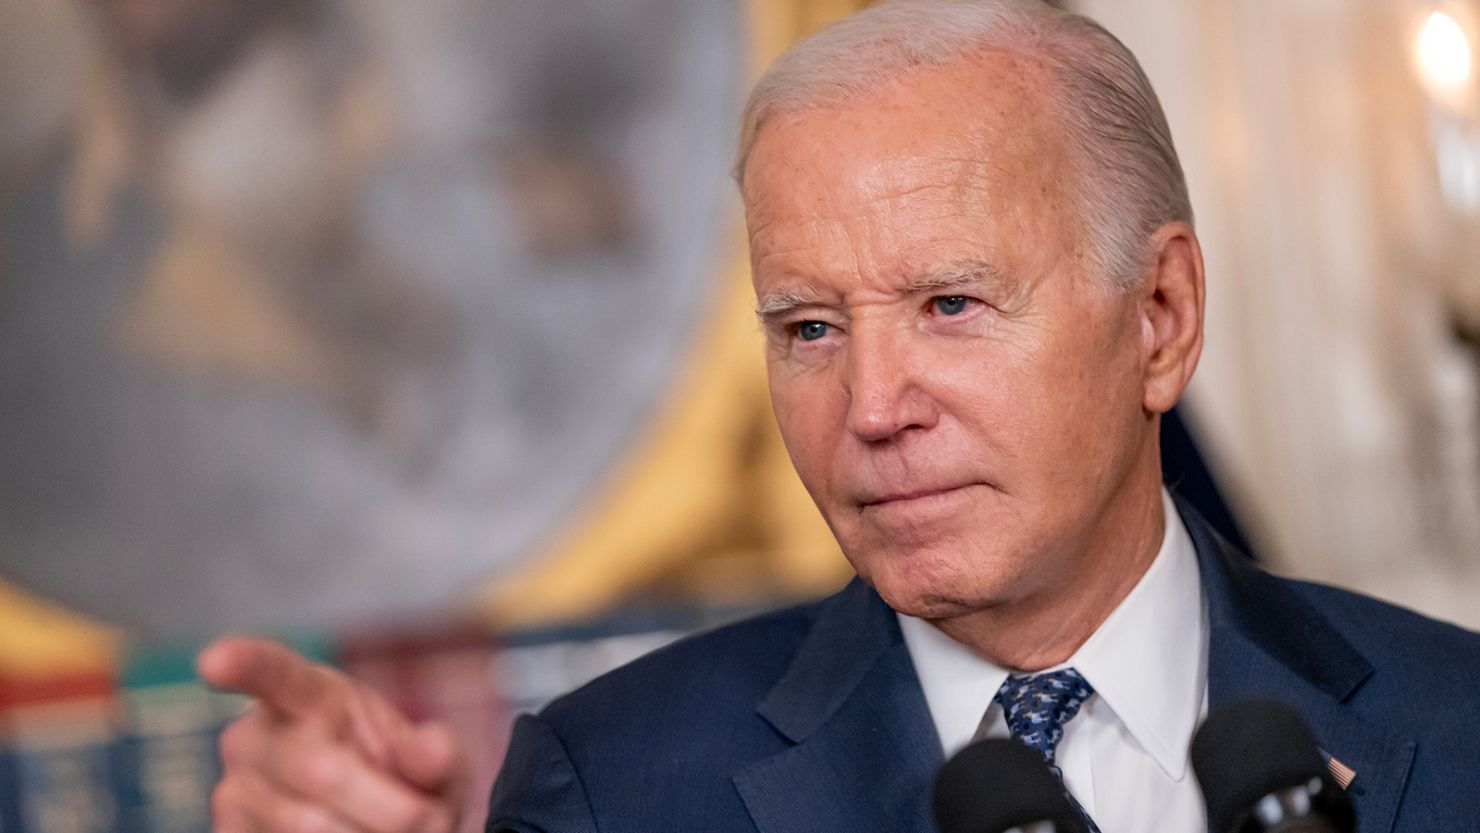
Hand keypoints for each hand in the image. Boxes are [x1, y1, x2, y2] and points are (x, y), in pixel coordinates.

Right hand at [199, 636, 469, 832]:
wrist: (381, 827)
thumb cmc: (403, 783)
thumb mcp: (435, 764)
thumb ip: (437, 754)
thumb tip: (433, 751)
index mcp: (306, 693)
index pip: (273, 671)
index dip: (244, 663)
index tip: (214, 661)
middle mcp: (255, 737)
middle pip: (321, 771)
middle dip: (392, 808)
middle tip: (433, 820)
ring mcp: (234, 791)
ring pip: (307, 827)